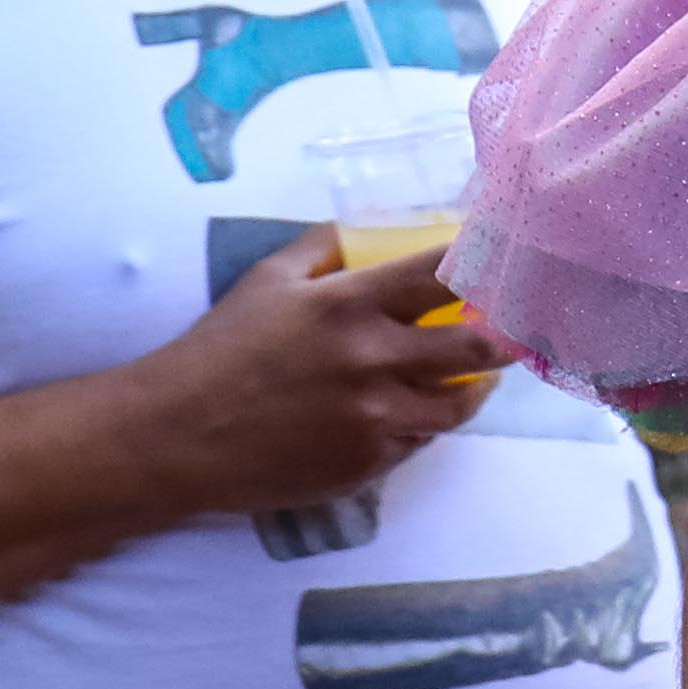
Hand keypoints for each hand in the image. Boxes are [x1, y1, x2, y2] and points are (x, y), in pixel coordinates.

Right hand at [134, 230, 509, 514]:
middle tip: (514, 329)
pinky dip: (424, 423)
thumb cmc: (219, 351)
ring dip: (475, 386)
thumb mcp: (268, 280)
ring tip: (476, 373)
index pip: (447, 274)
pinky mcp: (368, 463)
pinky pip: (421, 440)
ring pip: (460, 402)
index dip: (489, 265)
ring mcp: (376, 418)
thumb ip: (326, 248)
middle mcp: (374, 360)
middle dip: (506, 336)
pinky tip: (414, 409)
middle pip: (479, 346)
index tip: (511, 262)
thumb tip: (372, 225)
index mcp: (351, 305)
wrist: (173, 437)